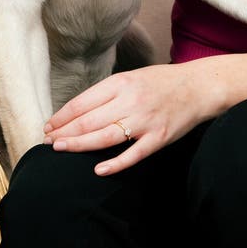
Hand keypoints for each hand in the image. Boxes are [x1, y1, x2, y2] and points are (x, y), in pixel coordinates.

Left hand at [43, 52, 246, 174]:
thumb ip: (108, 92)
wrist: (198, 86)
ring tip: (61, 149)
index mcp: (121, 83)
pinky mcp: (159, 138)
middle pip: (90, 119)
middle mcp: (131, 100)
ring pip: (106, 136)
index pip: (84, 101)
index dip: (63, 115)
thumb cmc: (161, 82)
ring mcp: (145, 120)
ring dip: (80, 144)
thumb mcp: (132, 77)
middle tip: (48, 141)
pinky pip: (134, 154)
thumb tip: (78, 109)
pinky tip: (99, 170)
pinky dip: (116, 163)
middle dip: (65, 131)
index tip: (49, 125)